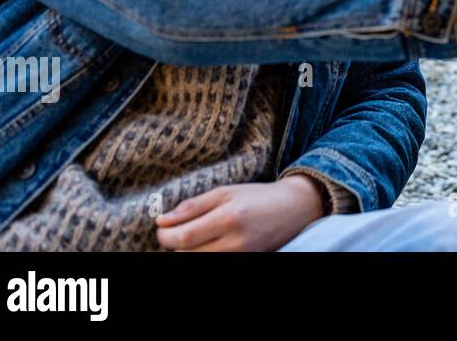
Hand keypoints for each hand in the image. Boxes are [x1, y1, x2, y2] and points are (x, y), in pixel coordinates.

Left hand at [154, 177, 324, 251]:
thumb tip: (162, 221)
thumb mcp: (226, 192)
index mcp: (229, 218)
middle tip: (176, 231)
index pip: (183, 238)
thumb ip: (193, 206)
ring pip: (196, 262)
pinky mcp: (245, 261)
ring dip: (187, 251)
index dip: (164, 235)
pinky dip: (203, 254)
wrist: (294, 209)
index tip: (162, 227)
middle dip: (173, 244)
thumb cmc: (258, 196)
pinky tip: (207, 243)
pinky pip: (213, 263)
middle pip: (186, 255)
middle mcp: (235, 242)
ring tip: (194, 236)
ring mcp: (241, 255)